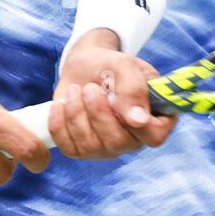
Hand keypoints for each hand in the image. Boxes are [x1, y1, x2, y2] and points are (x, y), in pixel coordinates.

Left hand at [49, 29, 177, 159]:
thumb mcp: (124, 66)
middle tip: (90, 88)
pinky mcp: (82, 150)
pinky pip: (69, 147)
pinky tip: (60, 104)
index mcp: (154, 118)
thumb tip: (137, 120)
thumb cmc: (110, 66)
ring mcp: (107, 148)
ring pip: (90, 146)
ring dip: (77, 113)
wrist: (85, 66)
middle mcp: (133, 139)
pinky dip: (59, 124)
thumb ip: (134, 89)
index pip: (155, 135)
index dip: (137, 123)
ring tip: (75, 89)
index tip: (115, 99)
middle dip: (98, 112)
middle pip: (117, 142)